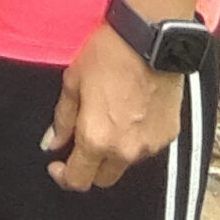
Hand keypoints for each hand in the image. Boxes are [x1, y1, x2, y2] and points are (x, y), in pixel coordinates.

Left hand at [45, 23, 184, 190]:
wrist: (151, 40)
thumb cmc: (108, 54)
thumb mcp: (73, 80)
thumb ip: (62, 119)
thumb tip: (51, 143)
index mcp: (96, 139)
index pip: (78, 180)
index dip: (64, 176)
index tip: (57, 163)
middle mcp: (125, 151)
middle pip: (103, 179)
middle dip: (88, 167)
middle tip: (80, 141)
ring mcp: (150, 146)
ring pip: (125, 164)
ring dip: (112, 153)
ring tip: (108, 119)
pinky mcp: (168, 136)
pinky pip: (146, 147)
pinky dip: (134, 139)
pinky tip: (131, 113)